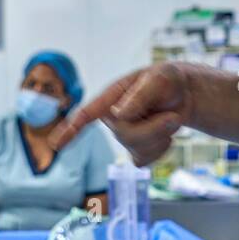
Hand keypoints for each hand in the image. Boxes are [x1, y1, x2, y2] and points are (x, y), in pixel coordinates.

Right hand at [49, 63, 194, 166]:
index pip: (86, 115)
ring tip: (169, 117)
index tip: (55, 145)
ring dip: (161, 135)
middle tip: (171, 115)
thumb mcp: (160, 79)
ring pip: (137, 150)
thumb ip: (140, 95)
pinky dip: (163, 149)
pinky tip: (166, 135)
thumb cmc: (167, 82)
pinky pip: (146, 161)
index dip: (70, 129)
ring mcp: (123, 137)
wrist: (183, 96)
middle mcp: (112, 119)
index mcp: (111, 98)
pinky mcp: (136, 152)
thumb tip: (118, 115)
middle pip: (126, 136)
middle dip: (154, 128)